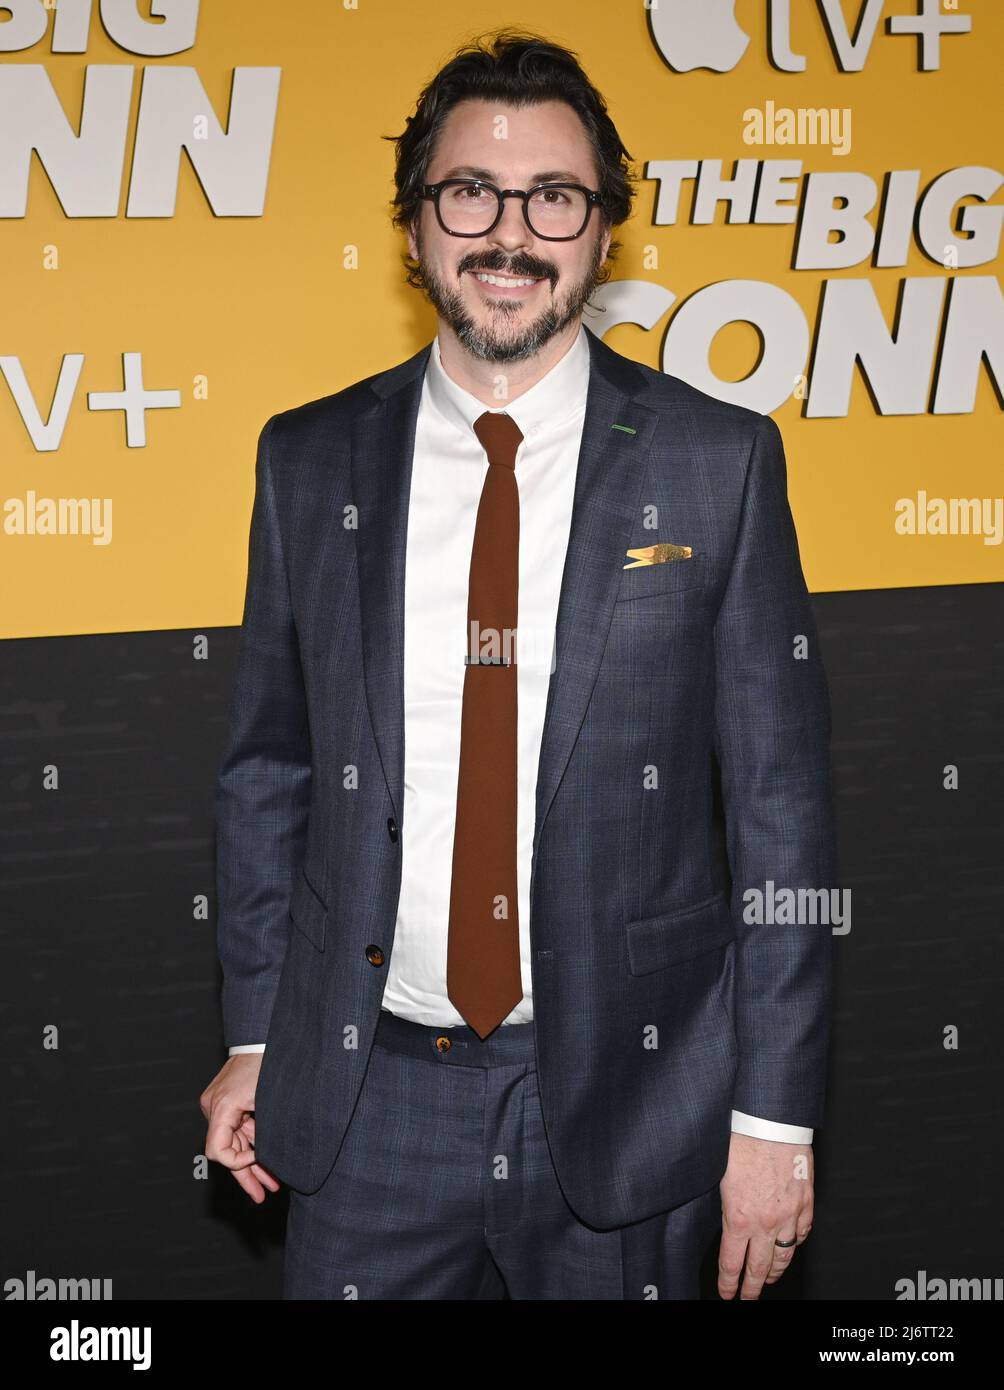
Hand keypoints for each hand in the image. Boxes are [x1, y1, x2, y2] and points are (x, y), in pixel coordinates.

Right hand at [200, 1053, 280, 1202]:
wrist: (263, 1034)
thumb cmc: (269, 1063)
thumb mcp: (270, 1100)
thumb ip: (265, 1131)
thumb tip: (271, 1159)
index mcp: (222, 1106)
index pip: (218, 1151)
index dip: (239, 1164)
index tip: (262, 1158)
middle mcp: (213, 1107)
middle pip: (227, 1152)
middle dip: (248, 1174)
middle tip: (264, 1195)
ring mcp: (218, 1104)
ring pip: (234, 1142)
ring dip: (253, 1162)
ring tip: (271, 1184)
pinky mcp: (227, 1101)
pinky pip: (237, 1129)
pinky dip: (252, 1144)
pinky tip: (266, 1159)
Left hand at [717, 1131, 813, 1299]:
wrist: (771, 1123)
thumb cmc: (742, 1142)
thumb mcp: (721, 1179)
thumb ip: (727, 1207)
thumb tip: (729, 1223)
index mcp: (739, 1217)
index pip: (732, 1263)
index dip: (728, 1283)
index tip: (727, 1293)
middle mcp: (766, 1222)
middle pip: (759, 1268)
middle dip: (752, 1288)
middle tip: (748, 1299)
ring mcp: (789, 1215)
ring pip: (784, 1255)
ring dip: (775, 1271)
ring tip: (768, 1279)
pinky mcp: (806, 1203)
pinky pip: (802, 1232)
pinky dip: (795, 1243)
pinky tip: (790, 1246)